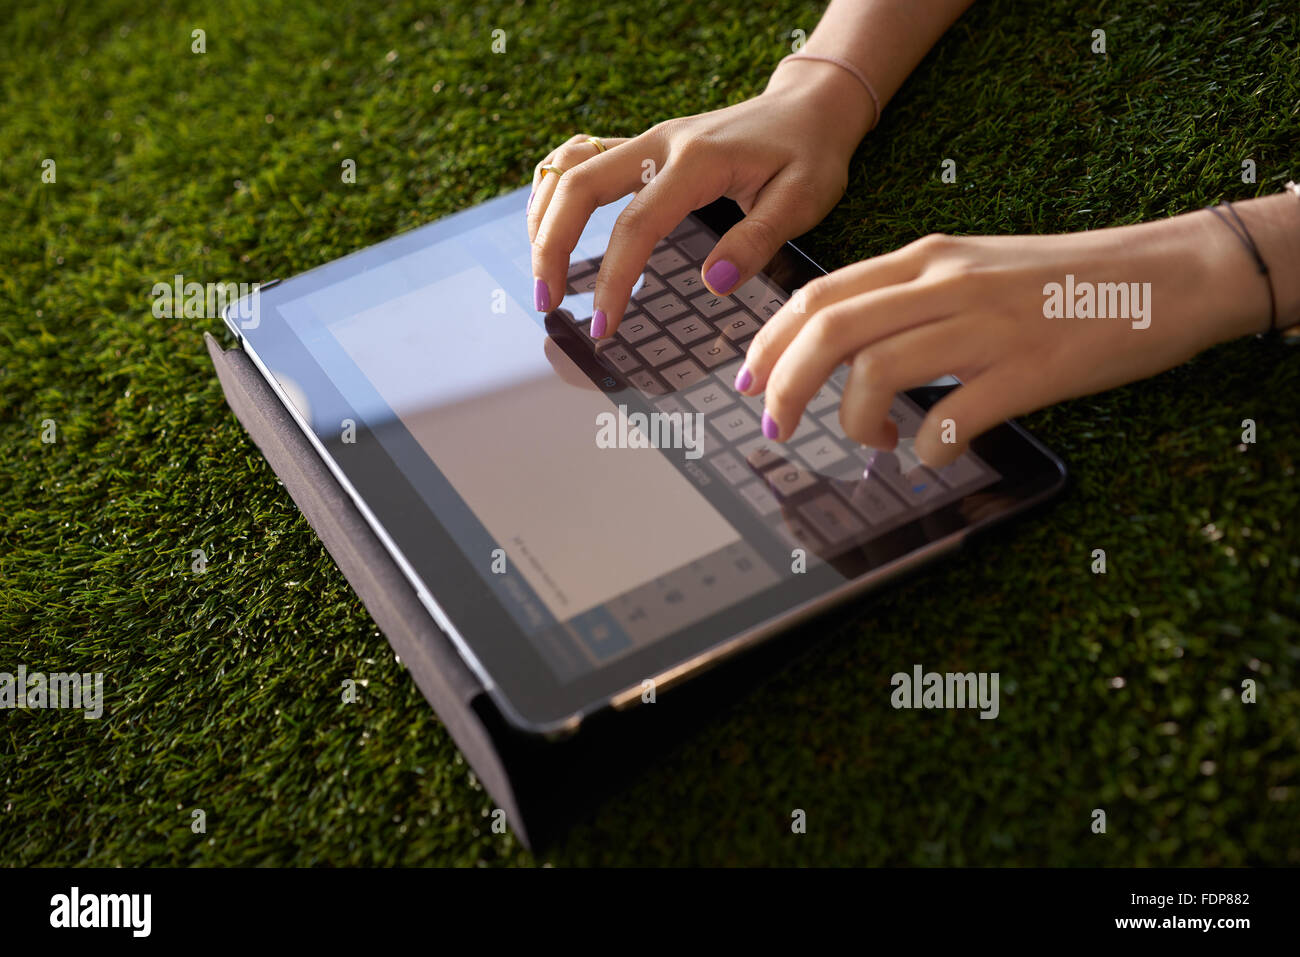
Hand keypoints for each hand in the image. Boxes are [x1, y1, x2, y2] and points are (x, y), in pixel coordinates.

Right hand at [526, 59, 874, 336]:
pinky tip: (549, 224)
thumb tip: (714, 283)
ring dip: (543, 216)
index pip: (635, 225)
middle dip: (551, 246)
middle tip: (546, 302)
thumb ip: (758, 240)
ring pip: (568, 166)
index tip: (603, 326)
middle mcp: (660, 143)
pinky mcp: (643, 146)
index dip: (612, 279)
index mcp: (697, 161)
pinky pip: (580, 155)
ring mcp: (647, 140)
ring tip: (542, 271)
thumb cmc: (810, 154)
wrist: (810, 106)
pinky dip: (554, 188)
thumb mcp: (804, 199)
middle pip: (578, 187)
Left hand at [738, 210, 1270, 466]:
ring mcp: (986, 324)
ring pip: (876, 371)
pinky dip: (927, 448)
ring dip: (855, 422)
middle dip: (783, 386)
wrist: (1164, 274)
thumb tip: (846, 351)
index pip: (818, 295)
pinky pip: (952, 415)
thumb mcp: (972, 268)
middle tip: (775, 427)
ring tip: (878, 444)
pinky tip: (932, 455)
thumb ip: (909, 298)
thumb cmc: (1062, 281)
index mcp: (926, 258)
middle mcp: (944, 281)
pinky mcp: (1029, 368)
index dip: (768, 342)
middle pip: (829, 331)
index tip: (747, 381)